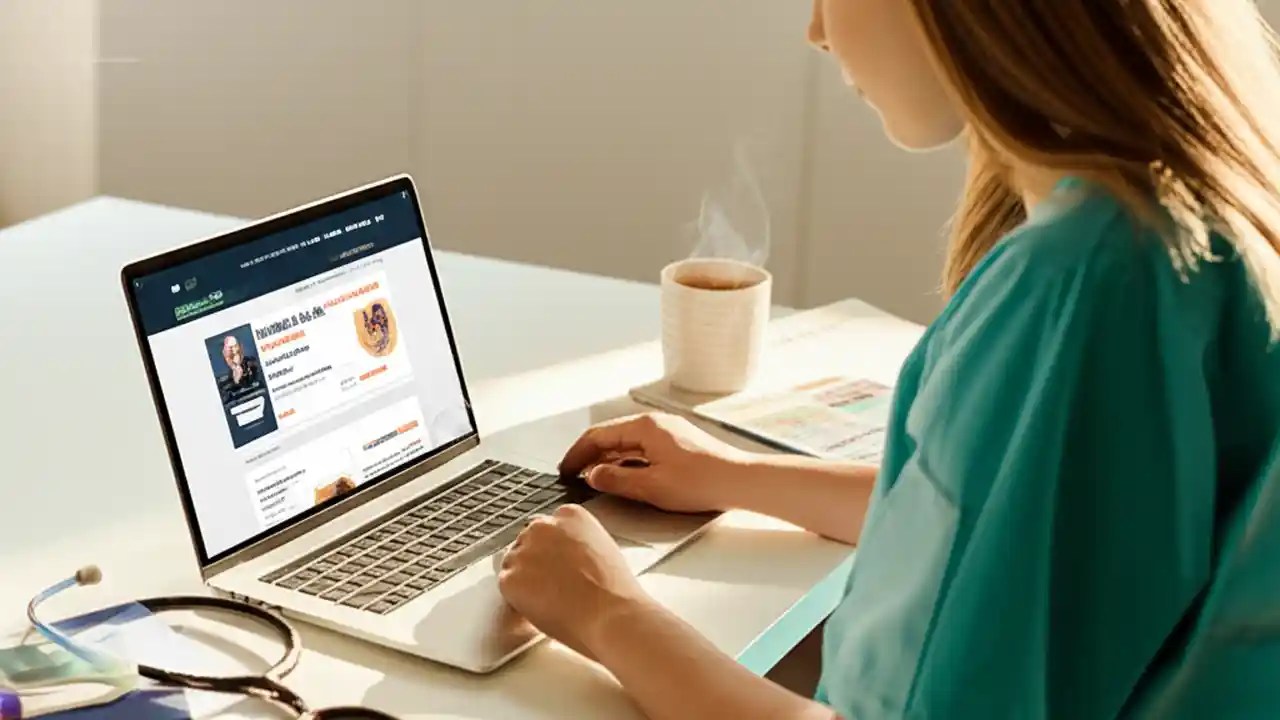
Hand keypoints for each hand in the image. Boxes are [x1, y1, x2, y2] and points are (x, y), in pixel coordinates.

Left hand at [498, 505, 652, 657]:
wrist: (610, 614)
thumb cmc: (614, 590)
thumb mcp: (602, 546)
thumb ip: (577, 540)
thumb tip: (564, 553)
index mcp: (569, 514)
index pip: (547, 526)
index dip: (551, 549)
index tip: (558, 563)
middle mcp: (543, 526)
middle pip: (527, 541)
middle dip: (535, 561)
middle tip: (552, 585)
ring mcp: (524, 550)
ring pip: (513, 563)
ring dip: (525, 579)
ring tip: (551, 599)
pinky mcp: (510, 577)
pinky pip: (507, 586)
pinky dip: (518, 599)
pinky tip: (542, 606)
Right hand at [560, 413, 748, 512]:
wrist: (740, 481)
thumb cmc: (702, 481)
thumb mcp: (651, 486)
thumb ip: (617, 481)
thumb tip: (594, 476)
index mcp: (645, 426)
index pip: (599, 435)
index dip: (577, 454)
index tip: (566, 470)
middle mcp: (655, 424)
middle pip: (612, 437)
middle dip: (591, 456)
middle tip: (575, 476)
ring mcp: (668, 433)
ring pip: (628, 444)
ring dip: (609, 460)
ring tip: (596, 480)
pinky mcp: (679, 445)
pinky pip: (643, 449)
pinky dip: (628, 462)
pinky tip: (625, 478)